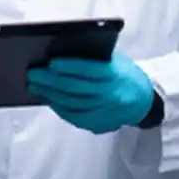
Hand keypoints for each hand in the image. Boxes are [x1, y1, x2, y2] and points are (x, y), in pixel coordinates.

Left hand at [27, 51, 154, 133]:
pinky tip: (48, 100)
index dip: (68, 67)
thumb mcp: (116, 60)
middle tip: (33, 74)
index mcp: (115, 75)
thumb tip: (61, 54)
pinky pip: (75, 117)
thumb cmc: (126, 74)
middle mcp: (110, 95)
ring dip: (50, 95)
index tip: (49, 63)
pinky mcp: (100, 124)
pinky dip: (59, 108)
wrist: (146, 100)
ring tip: (35, 86)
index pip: (88, 70)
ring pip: (72, 104)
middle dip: (50, 81)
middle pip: (75, 88)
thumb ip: (94, 58)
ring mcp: (105, 112)